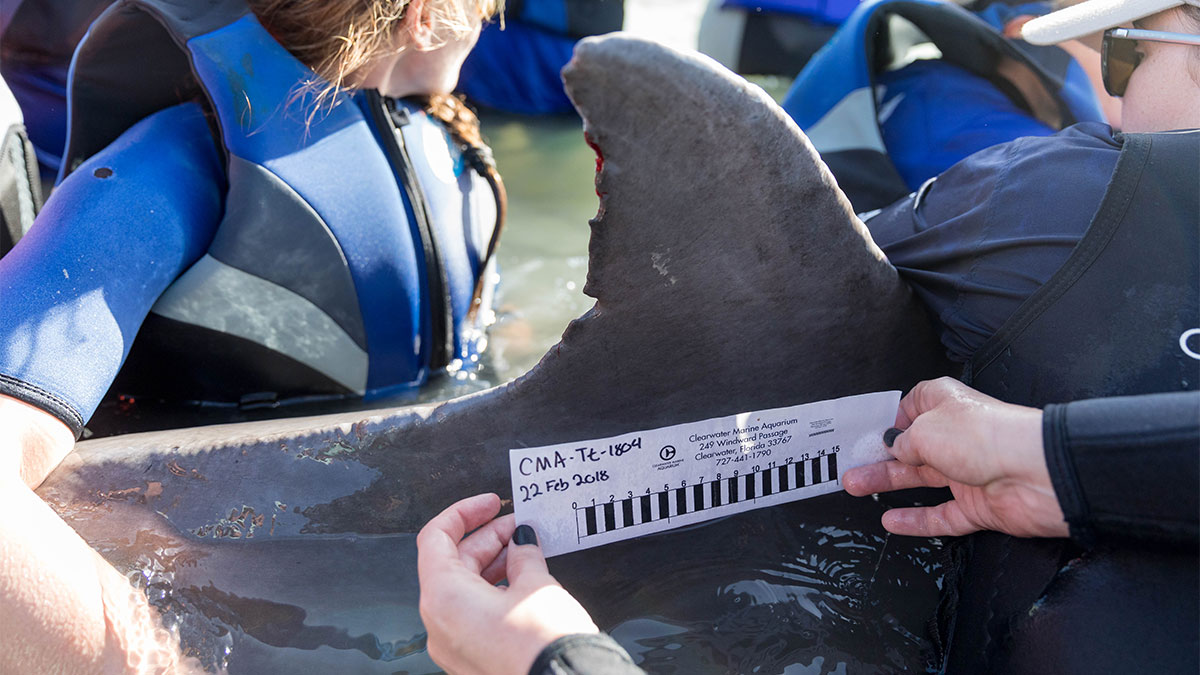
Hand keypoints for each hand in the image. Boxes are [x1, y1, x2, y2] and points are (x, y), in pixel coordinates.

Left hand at [417, 493, 598, 674]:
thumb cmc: (542, 645)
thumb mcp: (536, 585)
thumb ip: (523, 555)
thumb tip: (521, 542)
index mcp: (443, 598)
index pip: (436, 537)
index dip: (464, 512)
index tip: (491, 502)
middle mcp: (439, 624)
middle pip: (452, 563)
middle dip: (487, 539)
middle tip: (519, 525)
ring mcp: (454, 645)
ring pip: (463, 590)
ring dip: (493, 564)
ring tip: (526, 550)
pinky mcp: (472, 658)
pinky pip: (473, 614)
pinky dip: (493, 591)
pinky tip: (523, 580)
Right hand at [842, 377, 1067, 537]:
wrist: (1036, 473)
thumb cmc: (983, 436)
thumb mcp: (925, 431)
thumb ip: (904, 443)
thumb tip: (895, 448)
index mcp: (947, 405)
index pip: (914, 405)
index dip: (892, 417)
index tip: (869, 432)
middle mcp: (957, 436)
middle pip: (911, 447)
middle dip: (879, 456)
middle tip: (851, 465)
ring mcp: (968, 472)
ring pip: (921, 480)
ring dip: (888, 485)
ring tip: (856, 488)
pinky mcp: (978, 505)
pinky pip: (941, 515)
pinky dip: (916, 520)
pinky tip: (891, 522)